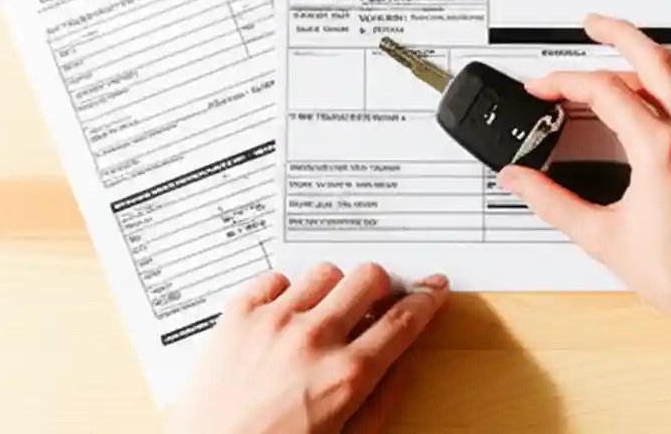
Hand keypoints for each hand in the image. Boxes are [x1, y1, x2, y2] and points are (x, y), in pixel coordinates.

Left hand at [166, 263, 448, 433]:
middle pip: (369, 278)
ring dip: (333, 290)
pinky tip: (285, 315)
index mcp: (346, 375)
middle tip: (375, 302)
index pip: (402, 320)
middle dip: (381, 287)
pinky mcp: (238, 314)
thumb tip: (403, 360)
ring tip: (323, 315)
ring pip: (326, 272)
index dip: (425, 299)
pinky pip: (276, 277)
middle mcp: (313, 339)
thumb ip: (382, 398)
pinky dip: (286, 291)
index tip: (431, 290)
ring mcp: (273, 321)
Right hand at [499, 14, 670, 344]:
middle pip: (651, 62)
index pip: (603, 92)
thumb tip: (521, 180)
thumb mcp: (603, 238)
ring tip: (632, 39)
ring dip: (654, 52)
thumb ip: (553, 203)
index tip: (543, 88)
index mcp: (658, 150)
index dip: (565, 82)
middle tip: (592, 23)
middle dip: (617, 35)